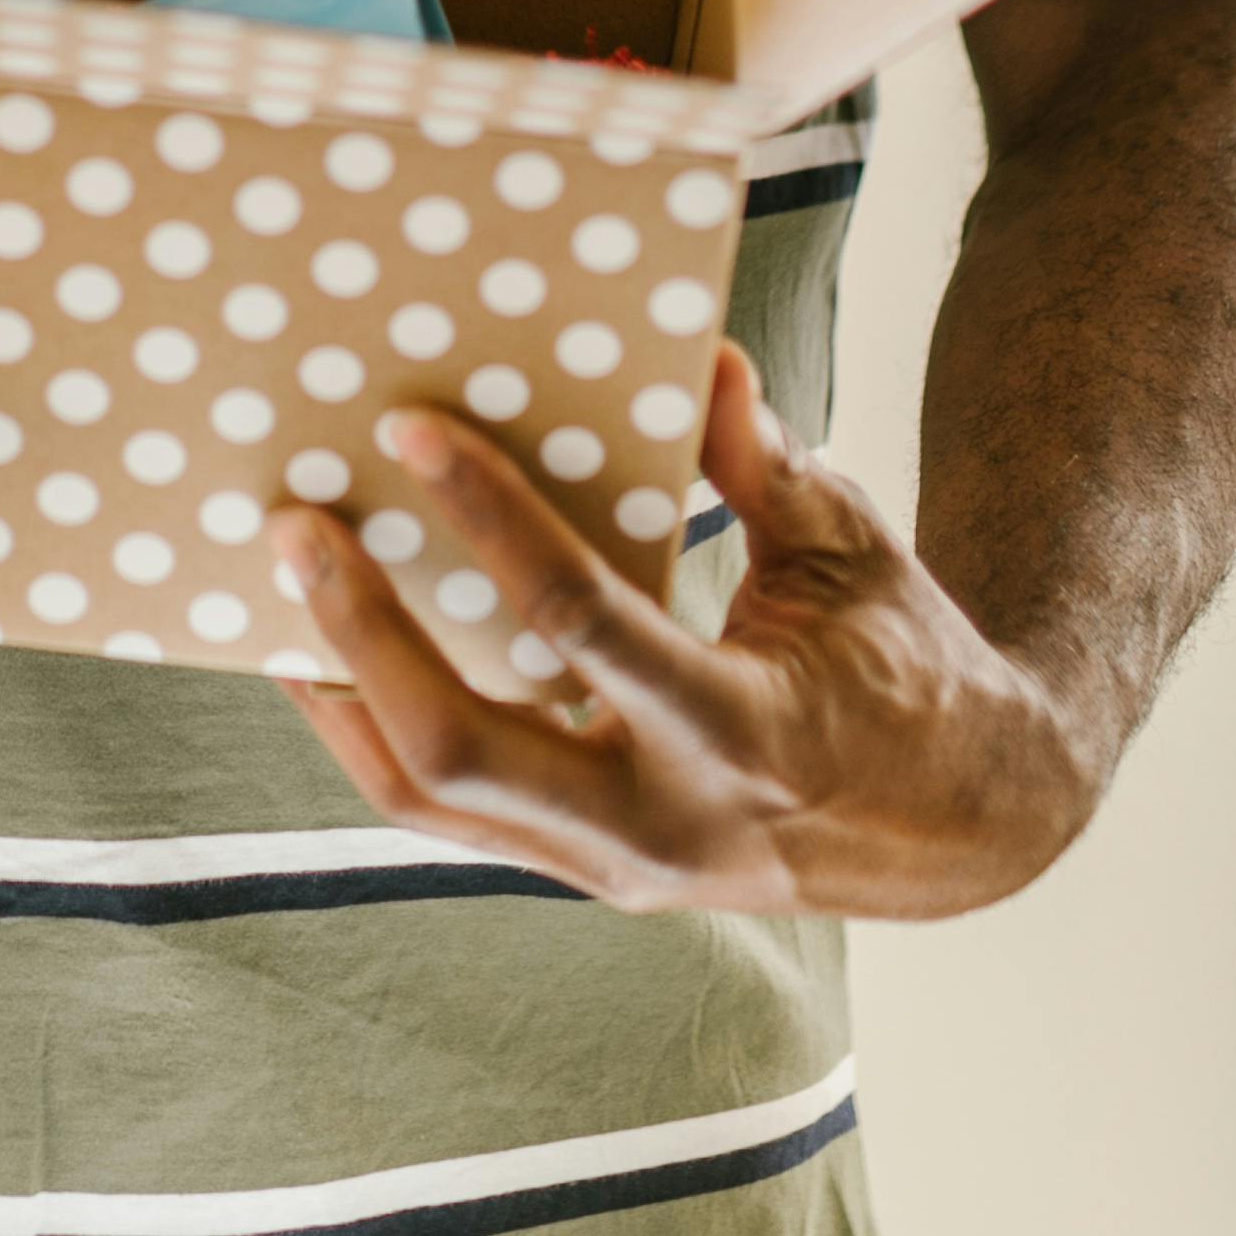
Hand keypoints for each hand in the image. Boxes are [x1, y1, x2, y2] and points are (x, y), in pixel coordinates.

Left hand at [264, 348, 1099, 916]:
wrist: (957, 828)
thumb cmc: (903, 663)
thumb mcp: (851, 552)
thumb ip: (765, 466)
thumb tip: (702, 359)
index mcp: (742, 737)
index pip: (578, 624)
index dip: (487, 519)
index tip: (410, 429)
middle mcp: (664, 827)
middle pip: (461, 743)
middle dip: (360, 629)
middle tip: (292, 522)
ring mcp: (615, 870)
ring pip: (432, 799)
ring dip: (342, 687)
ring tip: (279, 588)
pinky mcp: (586, 876)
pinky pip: (451, 814)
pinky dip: (376, 736)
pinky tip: (324, 659)